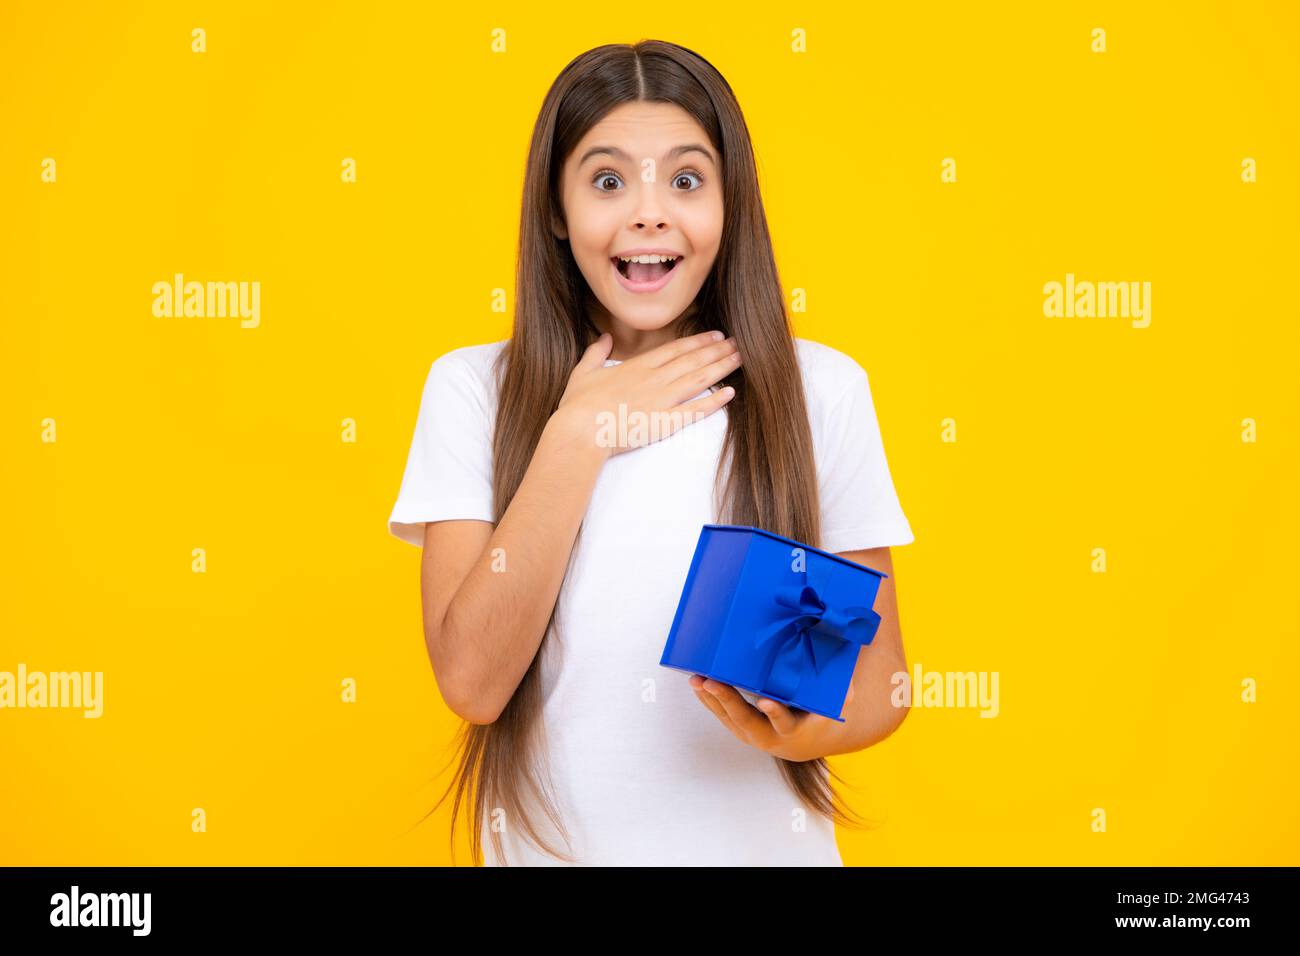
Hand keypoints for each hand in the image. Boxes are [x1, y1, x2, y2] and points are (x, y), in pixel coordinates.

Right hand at [552, 329, 740, 456]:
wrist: (580, 431)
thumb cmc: (578, 405)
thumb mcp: (583, 372)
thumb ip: (596, 352)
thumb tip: (603, 337)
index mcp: (637, 366)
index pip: (675, 349)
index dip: (698, 341)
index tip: (715, 334)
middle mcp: (654, 378)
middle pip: (692, 360)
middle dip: (717, 350)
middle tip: (737, 343)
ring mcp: (662, 399)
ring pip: (698, 379)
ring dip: (720, 367)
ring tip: (739, 359)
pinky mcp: (665, 422)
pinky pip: (695, 410)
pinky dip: (714, 401)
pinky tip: (730, 393)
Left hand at [688, 675, 853, 761]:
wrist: (811, 740)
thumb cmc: (822, 715)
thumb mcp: (836, 706)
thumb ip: (841, 693)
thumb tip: (848, 681)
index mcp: (794, 730)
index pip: (784, 723)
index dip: (775, 713)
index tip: (766, 702)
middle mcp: (769, 736)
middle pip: (745, 720)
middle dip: (727, 700)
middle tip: (712, 682)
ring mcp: (752, 734)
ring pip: (728, 718)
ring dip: (711, 699)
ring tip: (697, 679)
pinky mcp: (741, 728)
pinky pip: (722, 715)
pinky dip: (710, 700)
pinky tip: (699, 684)